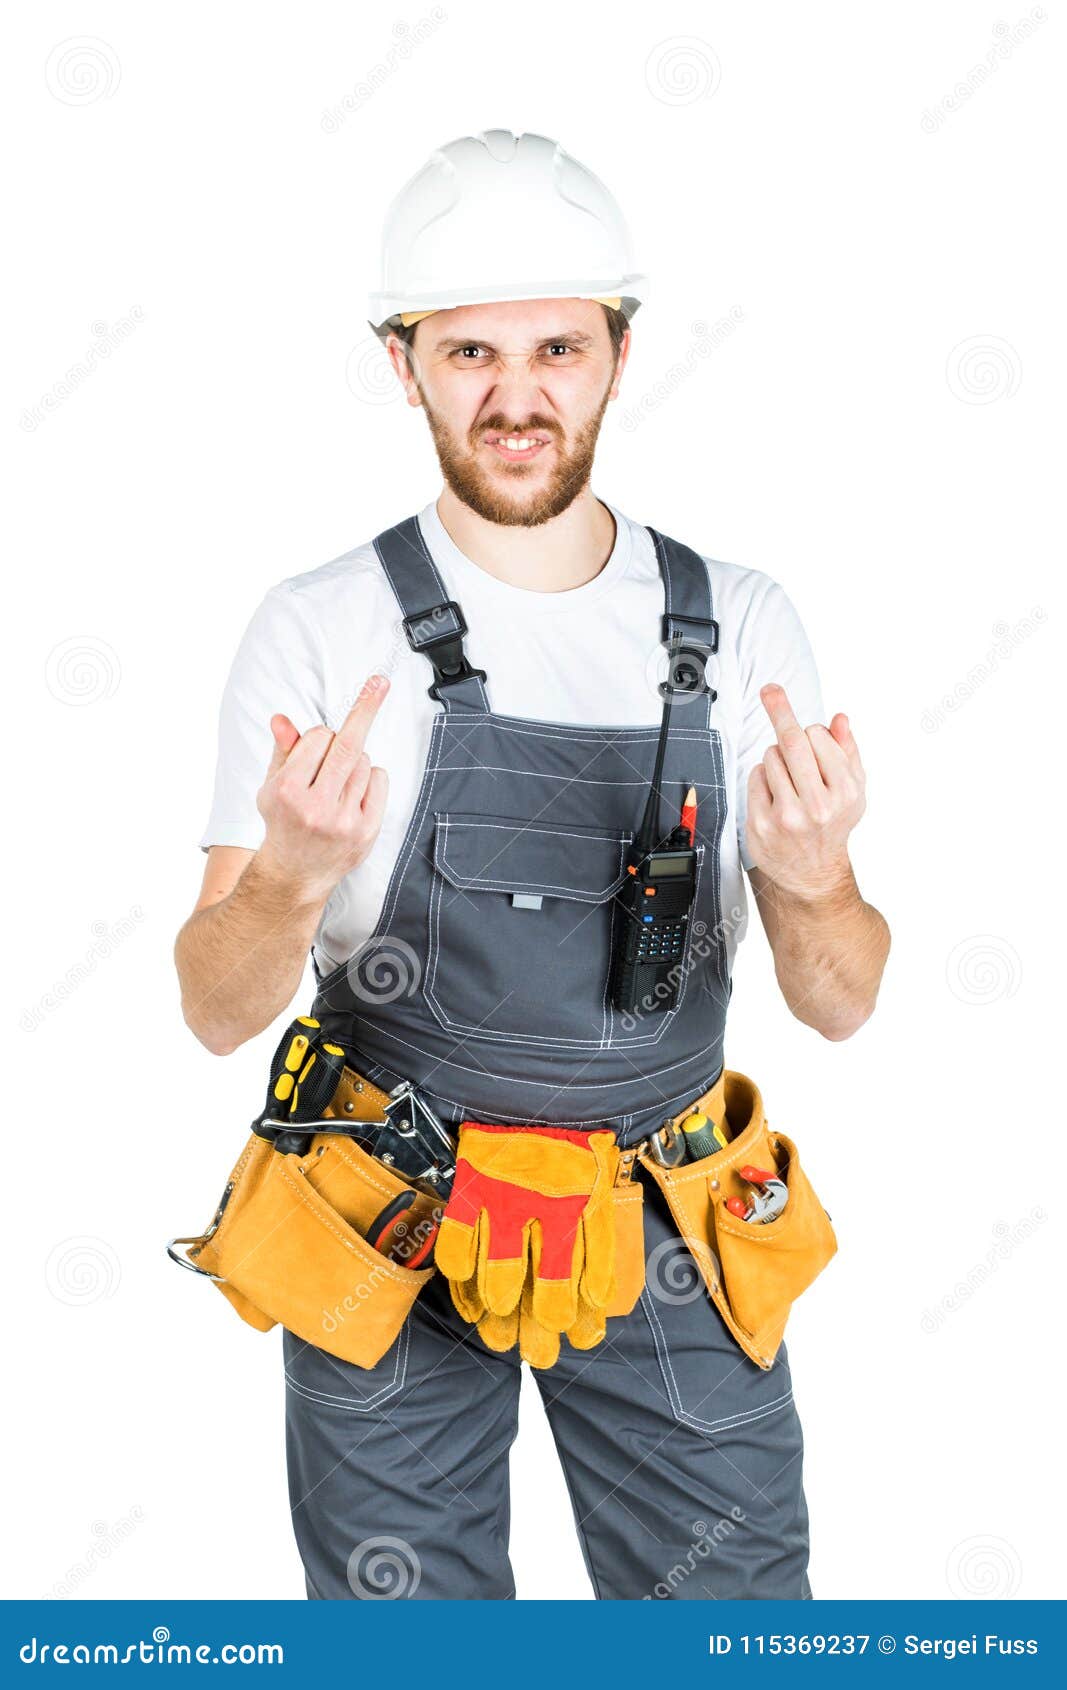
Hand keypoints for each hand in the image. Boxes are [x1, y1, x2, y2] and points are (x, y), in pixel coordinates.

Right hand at [254, 674, 389, 901]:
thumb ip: (283, 750)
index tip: (320, 740)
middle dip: (366, 707)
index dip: (319, 737)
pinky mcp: (366, 830)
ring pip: (363, 761)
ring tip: (337, 784)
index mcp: (288, 791)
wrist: (295, 874)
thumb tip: (282, 718)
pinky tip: (353, 794)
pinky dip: (370, 777)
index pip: (318, 738)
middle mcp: (315, 807)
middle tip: (380, 681)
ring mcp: (343, 821)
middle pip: (348, 744)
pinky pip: (379, 780)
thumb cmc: (284, 821)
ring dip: (354, 761)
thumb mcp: (272, 785)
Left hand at [745, 684, 865, 898]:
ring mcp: (788, 816)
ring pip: (771, 756)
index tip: (807, 728)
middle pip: (792, 741)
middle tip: (770, 690)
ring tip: (789, 779)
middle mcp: (818, 805)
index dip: (811, 732)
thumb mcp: (853, 789)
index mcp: (844, 792)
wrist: (813, 873)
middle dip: (779, 709)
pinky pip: (755, 777)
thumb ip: (848, 751)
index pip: (817, 737)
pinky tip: (775, 793)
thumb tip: (839, 718)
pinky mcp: (762, 823)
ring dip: (776, 758)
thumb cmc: (833, 824)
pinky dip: (763, 777)